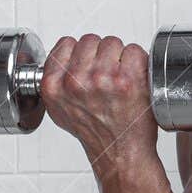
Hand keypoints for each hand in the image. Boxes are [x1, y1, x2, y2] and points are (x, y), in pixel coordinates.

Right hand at [41, 33, 157, 162]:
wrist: (120, 152)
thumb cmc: (95, 133)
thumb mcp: (59, 110)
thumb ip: (55, 82)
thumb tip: (61, 58)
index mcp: (54, 86)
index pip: (66, 44)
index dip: (80, 54)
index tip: (88, 67)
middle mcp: (76, 81)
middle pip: (90, 40)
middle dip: (100, 55)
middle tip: (106, 76)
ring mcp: (103, 78)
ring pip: (112, 43)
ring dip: (119, 57)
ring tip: (119, 79)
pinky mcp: (128, 79)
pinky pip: (134, 50)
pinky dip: (137, 62)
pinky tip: (132, 80)